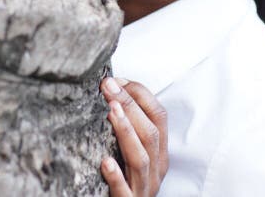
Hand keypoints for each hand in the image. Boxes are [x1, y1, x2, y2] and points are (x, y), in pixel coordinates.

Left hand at [100, 77, 168, 196]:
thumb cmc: (127, 180)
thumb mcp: (133, 152)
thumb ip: (128, 128)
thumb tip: (110, 92)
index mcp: (159, 153)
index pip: (158, 116)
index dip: (140, 94)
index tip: (117, 79)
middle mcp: (156, 169)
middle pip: (150, 133)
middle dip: (129, 105)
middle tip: (108, 85)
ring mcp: (143, 188)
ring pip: (141, 158)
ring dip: (126, 131)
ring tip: (110, 110)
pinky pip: (124, 191)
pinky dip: (116, 176)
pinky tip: (105, 162)